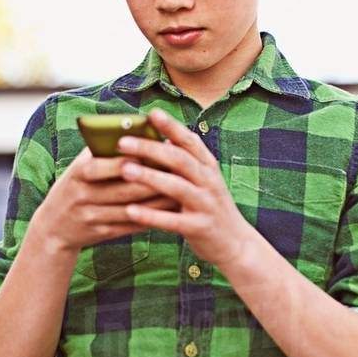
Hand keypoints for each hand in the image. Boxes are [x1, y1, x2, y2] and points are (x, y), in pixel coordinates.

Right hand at [31, 146, 179, 254]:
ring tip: (180, 190)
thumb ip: (102, 149)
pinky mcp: (101, 234)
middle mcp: (82, 196)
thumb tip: (138, 129)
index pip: (105, 165)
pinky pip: (130, 226)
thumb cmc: (76, 185)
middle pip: (124, 189)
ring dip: (158, 201)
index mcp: (78, 173)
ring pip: (131, 209)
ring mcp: (91, 217)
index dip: (130, 160)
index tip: (155, 152)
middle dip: (153, 181)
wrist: (54, 227)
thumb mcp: (80, 165)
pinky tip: (169, 210)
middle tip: (178, 172)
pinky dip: (151, 218)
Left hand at [114, 108, 251, 268]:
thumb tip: (157, 137)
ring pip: (176, 187)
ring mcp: (205, 205)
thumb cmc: (209, 206)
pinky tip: (130, 211)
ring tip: (124, 170)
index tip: (151, 113)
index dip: (171, 127)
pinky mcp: (199, 228)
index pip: (189, 141)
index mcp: (208, 167)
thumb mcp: (202, 180)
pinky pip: (173, 220)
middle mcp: (209, 182)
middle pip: (179, 160)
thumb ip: (183, 161)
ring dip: (149, 177)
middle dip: (150, 148)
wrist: (235, 243)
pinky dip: (151, 215)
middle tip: (122, 142)